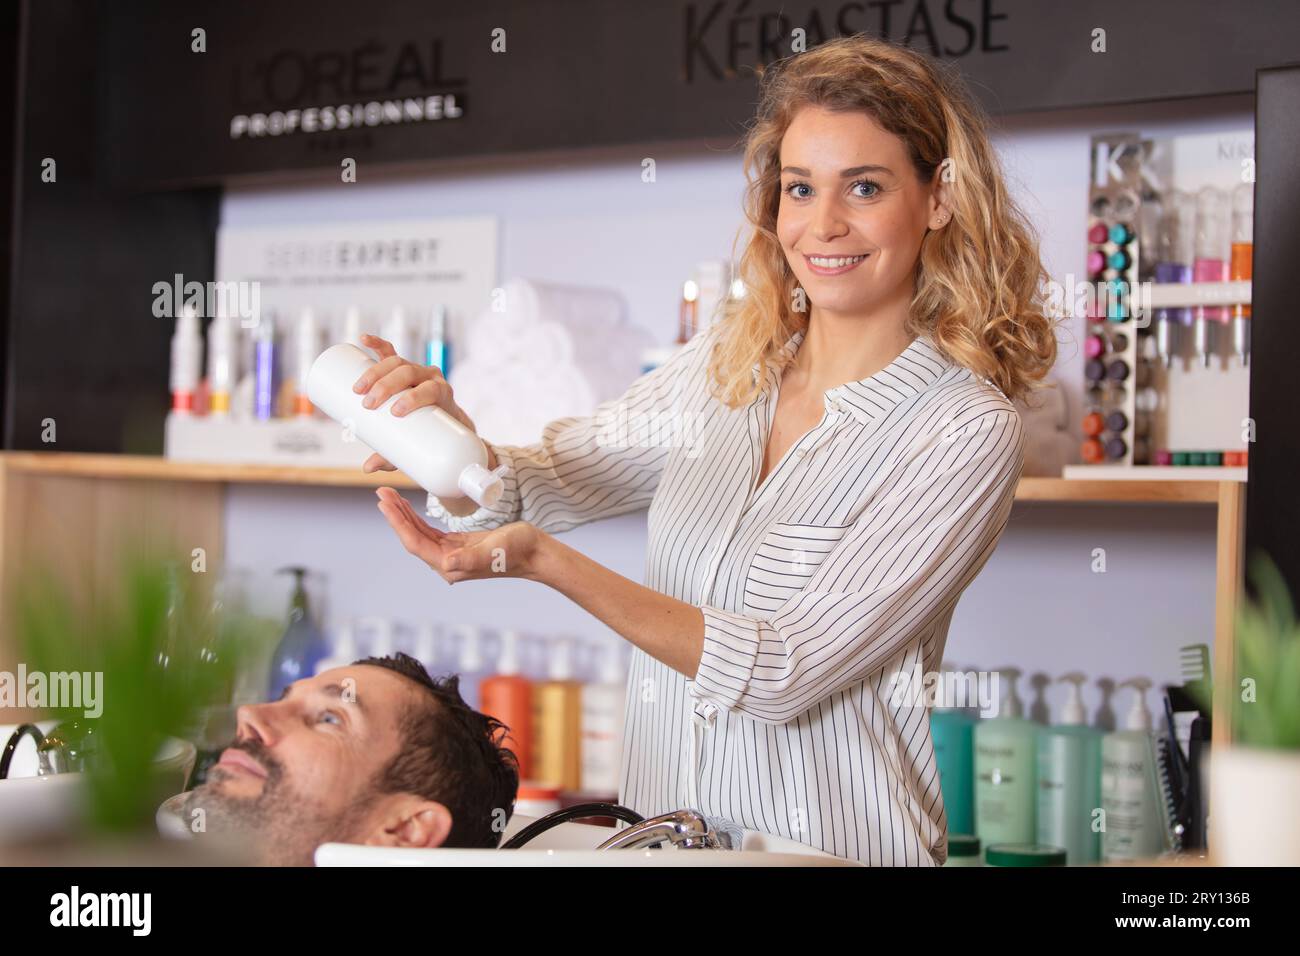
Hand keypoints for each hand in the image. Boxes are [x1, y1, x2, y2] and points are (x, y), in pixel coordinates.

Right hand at [353, 334, 495, 473]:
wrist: (442, 421)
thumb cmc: (431, 436)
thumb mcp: (418, 445)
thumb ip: (395, 457)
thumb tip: (367, 468)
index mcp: (442, 393)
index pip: (430, 389)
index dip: (415, 397)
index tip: (397, 412)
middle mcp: (430, 377)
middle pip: (409, 373)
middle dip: (387, 386)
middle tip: (368, 404)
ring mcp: (415, 369)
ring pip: (397, 362)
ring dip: (375, 371)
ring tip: (358, 388)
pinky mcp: (401, 366)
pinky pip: (389, 351)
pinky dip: (377, 344)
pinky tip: (363, 340)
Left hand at [375, 487, 545, 582]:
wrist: (536, 553)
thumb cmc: (519, 550)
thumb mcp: (495, 551)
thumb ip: (470, 559)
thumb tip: (447, 564)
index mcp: (451, 565)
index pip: (415, 543)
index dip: (398, 523)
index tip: (385, 504)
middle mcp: (447, 563)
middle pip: (412, 537)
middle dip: (395, 515)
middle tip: (381, 492)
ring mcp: (452, 555)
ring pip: (419, 534)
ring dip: (403, 516)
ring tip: (389, 496)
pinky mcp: (458, 546)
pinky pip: (430, 532)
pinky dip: (417, 519)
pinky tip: (409, 509)